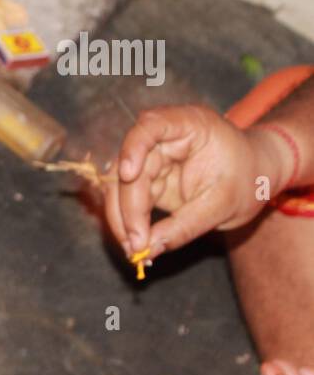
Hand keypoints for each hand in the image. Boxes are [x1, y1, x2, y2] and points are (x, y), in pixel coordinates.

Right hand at [103, 105, 287, 261]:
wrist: (256, 178)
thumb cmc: (248, 179)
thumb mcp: (225, 205)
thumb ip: (186, 225)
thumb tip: (149, 248)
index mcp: (189, 125)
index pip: (150, 126)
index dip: (133, 148)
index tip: (128, 175)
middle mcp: (163, 138)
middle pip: (128, 167)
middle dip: (127, 207)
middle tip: (135, 244)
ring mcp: (151, 158)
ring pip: (119, 187)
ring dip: (121, 219)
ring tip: (135, 250)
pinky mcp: (146, 179)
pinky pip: (127, 201)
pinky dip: (128, 223)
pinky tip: (136, 244)